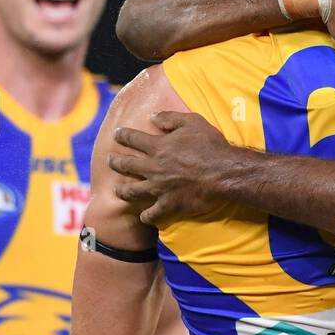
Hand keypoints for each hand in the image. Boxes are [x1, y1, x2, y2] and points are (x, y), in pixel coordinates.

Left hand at [110, 111, 240, 224]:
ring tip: (117, 191)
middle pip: (126, 165)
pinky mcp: (169, 205)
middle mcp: (154, 167)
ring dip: (122, 191)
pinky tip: (144, 217)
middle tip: (110, 161)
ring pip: (132, 191)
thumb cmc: (210, 145)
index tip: (117, 135)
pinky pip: (152, 214)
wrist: (224, 173)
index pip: (132, 139)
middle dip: (115, 162)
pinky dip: (147, 216)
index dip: (122, 135)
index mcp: (158, 146)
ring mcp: (159, 188)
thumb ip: (170, 118)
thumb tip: (152, 117)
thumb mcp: (192, 122)